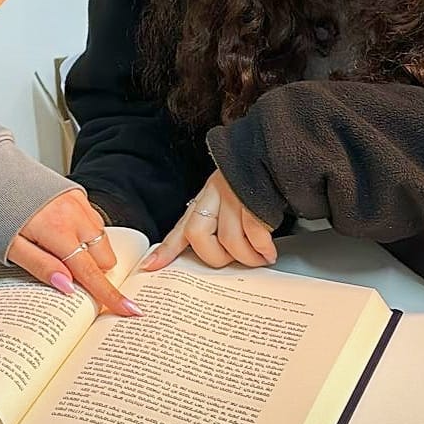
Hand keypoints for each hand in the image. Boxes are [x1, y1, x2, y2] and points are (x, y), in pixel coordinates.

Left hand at [7, 189, 139, 315]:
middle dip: (93, 271)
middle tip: (65, 273)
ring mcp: (78, 201)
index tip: (129, 310)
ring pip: (101, 239)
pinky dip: (85, 235)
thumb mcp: (9, 247)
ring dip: (89, 253)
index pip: (90, 271)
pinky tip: (62, 234)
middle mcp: (74, 213)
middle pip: (104, 257)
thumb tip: (68, 287)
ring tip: (59, 252)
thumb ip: (41, 266)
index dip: (109, 293)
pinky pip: (93, 221)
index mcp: (57, 230)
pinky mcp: (76, 193)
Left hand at [140, 170, 276, 270]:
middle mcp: (213, 196)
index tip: (151, 266)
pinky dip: (262, 248)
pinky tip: (268, 252)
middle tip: (233, 261)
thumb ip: (215, 222)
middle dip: (216, 258)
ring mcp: (233, 196)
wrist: (272, 157)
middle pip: (198, 235)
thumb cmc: (250, 184)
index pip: (180, 228)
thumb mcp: (225, 199)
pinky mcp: (255, 197)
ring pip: (229, 238)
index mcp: (203, 199)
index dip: (166, 249)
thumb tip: (214, 253)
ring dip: (246, 257)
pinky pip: (254, 231)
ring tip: (258, 259)